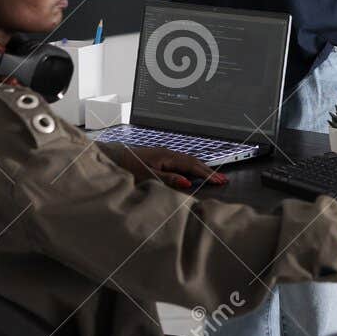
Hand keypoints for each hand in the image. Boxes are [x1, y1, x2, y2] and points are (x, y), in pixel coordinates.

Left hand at [105, 144, 227, 188]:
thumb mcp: (148, 176)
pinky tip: (194, 173)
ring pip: (188, 161)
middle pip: (193, 161)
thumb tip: (187, 183)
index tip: (220, 181)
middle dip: (209, 171)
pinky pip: (182, 162)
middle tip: (223, 180)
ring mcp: (164, 154)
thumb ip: (168, 180)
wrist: (113, 157)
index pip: (193, 166)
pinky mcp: (161, 158)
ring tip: (213, 177)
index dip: (207, 174)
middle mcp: (168, 153)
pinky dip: (192, 168)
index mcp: (167, 156)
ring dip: (201, 169)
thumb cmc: (128, 167)